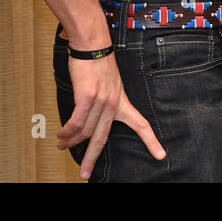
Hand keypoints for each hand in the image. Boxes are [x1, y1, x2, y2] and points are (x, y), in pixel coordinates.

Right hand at [57, 54, 165, 179]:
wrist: (92, 45)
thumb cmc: (98, 64)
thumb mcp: (110, 85)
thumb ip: (105, 104)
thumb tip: (92, 122)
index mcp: (122, 102)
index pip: (141, 124)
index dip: (151, 141)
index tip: (161, 156)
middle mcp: (114, 104)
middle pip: (103, 139)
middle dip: (91, 159)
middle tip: (84, 175)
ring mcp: (101, 101)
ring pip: (84, 132)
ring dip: (70, 141)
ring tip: (62, 145)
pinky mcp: (87, 97)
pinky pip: (76, 122)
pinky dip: (67, 131)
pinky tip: (61, 135)